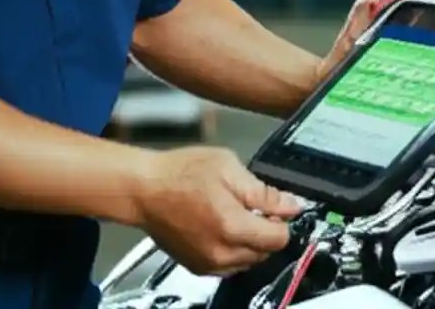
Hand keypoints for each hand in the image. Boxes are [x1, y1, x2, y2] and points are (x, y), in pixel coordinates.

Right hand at [135, 146, 301, 275]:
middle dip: (266, 231)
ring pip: (248, 261)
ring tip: (233, 215)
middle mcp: (222, 253)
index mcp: (233, 227)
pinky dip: (233, 250)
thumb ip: (264, 192)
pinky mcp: (196, 267)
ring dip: (251, 242)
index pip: (280, 239)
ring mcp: (208, 264)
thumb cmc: (181, 173)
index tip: (275, 207)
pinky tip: (221, 227)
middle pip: (265, 252)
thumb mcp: (229, 167)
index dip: (282, 220)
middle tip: (251, 206)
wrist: (143, 190)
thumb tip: (291, 207)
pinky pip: (229, 265)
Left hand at [318, 0, 434, 170]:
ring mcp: (406, 113)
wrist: (317, 83)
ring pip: (434, 131)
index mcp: (421, 66)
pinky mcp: (390, 131)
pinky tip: (433, 161)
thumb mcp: (366, 15)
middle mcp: (418, 92)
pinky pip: (413, 144)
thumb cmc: (346, 50)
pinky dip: (427, 152)